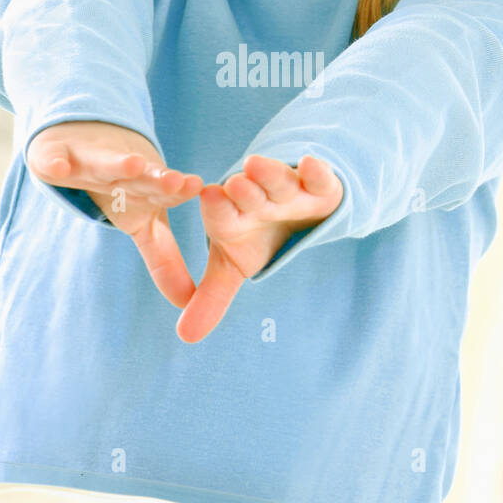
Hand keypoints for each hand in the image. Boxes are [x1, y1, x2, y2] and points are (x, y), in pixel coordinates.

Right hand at [26, 121, 202, 308]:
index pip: (164, 190)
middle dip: (157, 177)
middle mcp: (120, 171)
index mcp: (144, 188)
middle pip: (140, 175)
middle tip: (176, 179)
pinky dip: (54, 162)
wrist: (82, 135)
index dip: (179, 189)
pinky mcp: (55, 154)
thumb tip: (189, 303)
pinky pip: (52, 158)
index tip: (195, 185)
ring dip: (117, 165)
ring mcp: (87, 161)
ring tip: (133, 165)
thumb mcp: (142, 224)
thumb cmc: (121, 188)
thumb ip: (164, 261)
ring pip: (103, 163)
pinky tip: (57, 169)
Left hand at [175, 154, 343, 343]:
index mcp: (232, 216)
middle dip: (243, 189)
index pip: (222, 212)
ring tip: (257, 165)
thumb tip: (184, 337)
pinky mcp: (318, 186)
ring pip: (278, 181)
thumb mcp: (235, 267)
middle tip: (235, 184)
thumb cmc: (257, 236)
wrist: (296, 211)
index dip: (217, 207)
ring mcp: (288, 190)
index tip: (209, 197)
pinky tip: (308, 164)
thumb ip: (211, 297)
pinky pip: (317, 178)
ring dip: (270, 174)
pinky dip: (315, 172)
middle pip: (249, 192)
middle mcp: (257, 199)